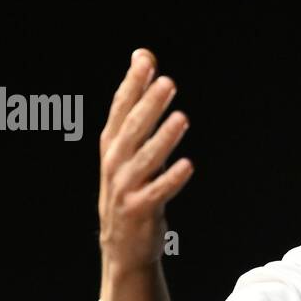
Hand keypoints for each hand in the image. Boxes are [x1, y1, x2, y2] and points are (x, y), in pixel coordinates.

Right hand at [98, 49, 193, 274]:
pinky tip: (188, 166)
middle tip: (168, 83)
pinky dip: (171, 179)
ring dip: (163, 139)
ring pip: (145, 159)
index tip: (146, 60)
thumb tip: (143, 56)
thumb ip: (137, 103)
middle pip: (132, 129)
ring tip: (182, 119)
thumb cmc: (130, 187)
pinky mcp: (139, 210)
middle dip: (149, 106)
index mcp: (112, 145)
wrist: (122, 245)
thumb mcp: (129, 146)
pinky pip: (157, 192)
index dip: (132, 84)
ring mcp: (125, 188)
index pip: (120, 109)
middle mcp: (114, 163)